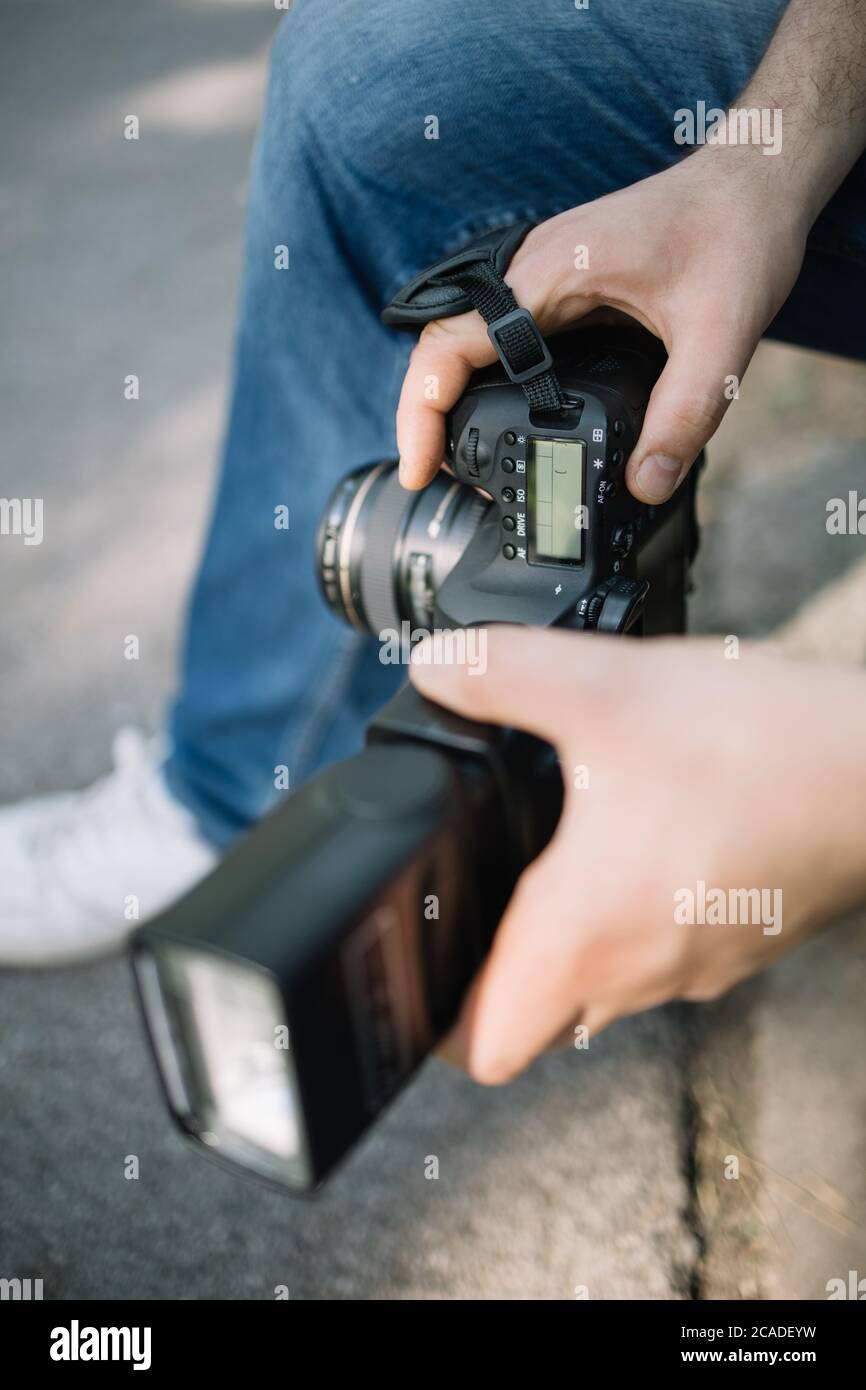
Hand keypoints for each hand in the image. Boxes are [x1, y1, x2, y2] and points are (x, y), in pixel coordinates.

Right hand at [397, 148, 808, 502]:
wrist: (757, 177)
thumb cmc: (739, 232)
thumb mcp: (722, 334)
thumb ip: (686, 414)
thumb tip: (646, 485)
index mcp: (549, 275)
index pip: (448, 346)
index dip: (420, 413)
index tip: (416, 471)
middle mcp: (531, 273)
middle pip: (443, 350)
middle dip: (426, 417)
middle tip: (434, 481)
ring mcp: (543, 278)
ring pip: (468, 343)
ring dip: (452, 400)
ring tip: (459, 464)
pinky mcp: (562, 287)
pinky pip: (503, 338)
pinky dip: (488, 382)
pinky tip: (507, 422)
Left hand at [409, 628, 865, 1081]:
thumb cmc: (759, 748)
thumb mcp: (606, 689)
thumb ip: (503, 675)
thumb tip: (435, 668)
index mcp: (583, 933)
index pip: (483, 1045)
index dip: (437, 1019)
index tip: (423, 964)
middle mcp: (636, 971)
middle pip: (535, 1019)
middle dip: (496, 972)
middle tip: (480, 899)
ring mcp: (696, 966)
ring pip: (601, 988)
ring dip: (568, 940)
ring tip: (558, 859)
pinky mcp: (741, 942)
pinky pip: (662, 956)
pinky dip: (634, 917)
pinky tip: (643, 841)